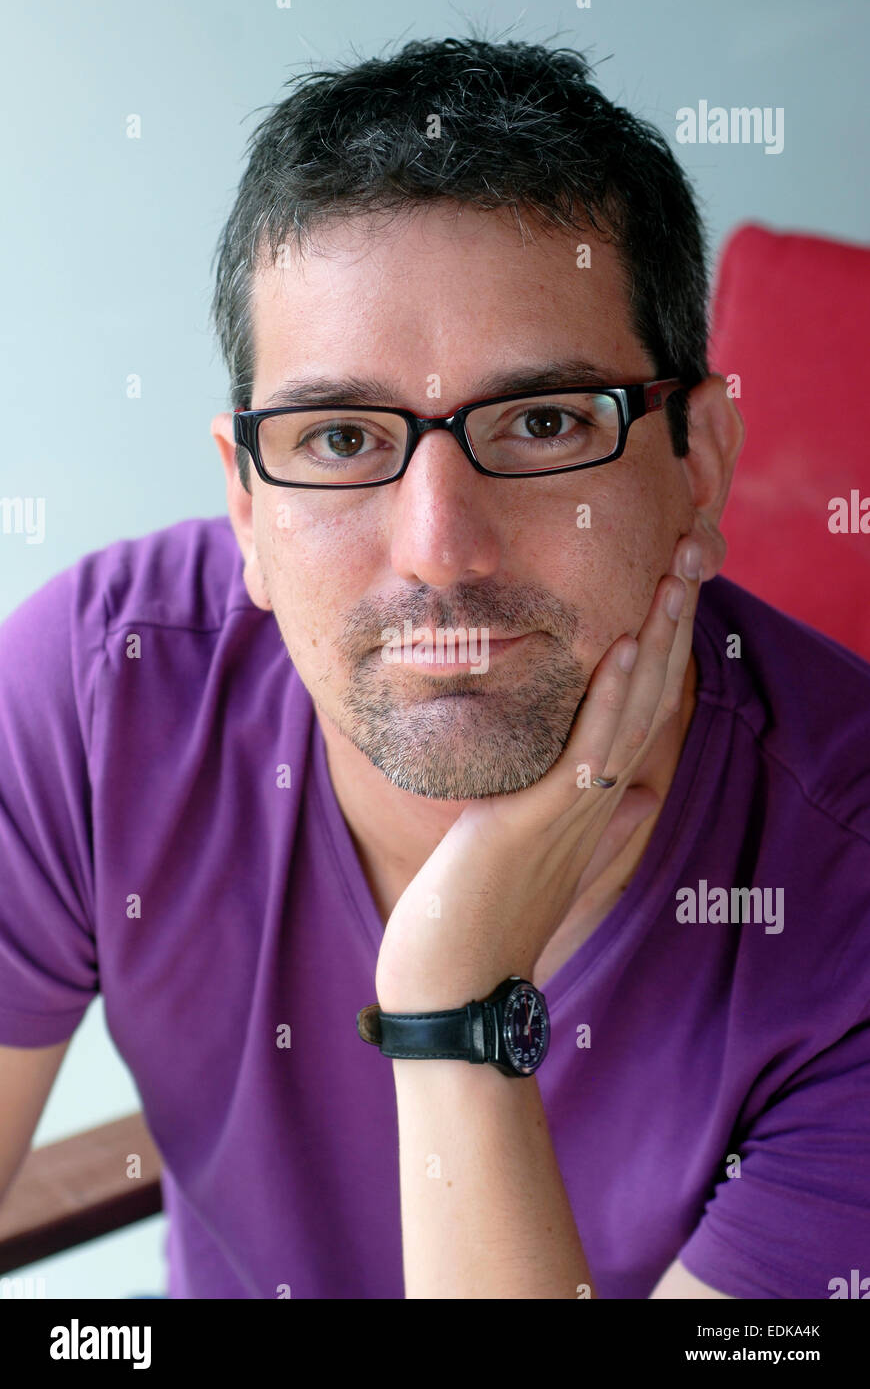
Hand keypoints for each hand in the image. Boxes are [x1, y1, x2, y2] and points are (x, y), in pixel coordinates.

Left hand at [374, 535, 702, 1011]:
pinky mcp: (538, 820)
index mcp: (596, 795)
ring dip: (657, 640)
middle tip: (693, 550)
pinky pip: (585, 748)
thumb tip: (637, 795)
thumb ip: (593, 821)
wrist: (452, 983)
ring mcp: (573, 807)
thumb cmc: (486, 918)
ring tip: (677, 577)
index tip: (677, 578)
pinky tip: (623, 646)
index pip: (643, 703)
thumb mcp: (542, 854)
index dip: (666, 640)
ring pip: (631, 710)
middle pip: (651, 693)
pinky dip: (608, 697)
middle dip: (673, 620)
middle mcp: (597, 796)